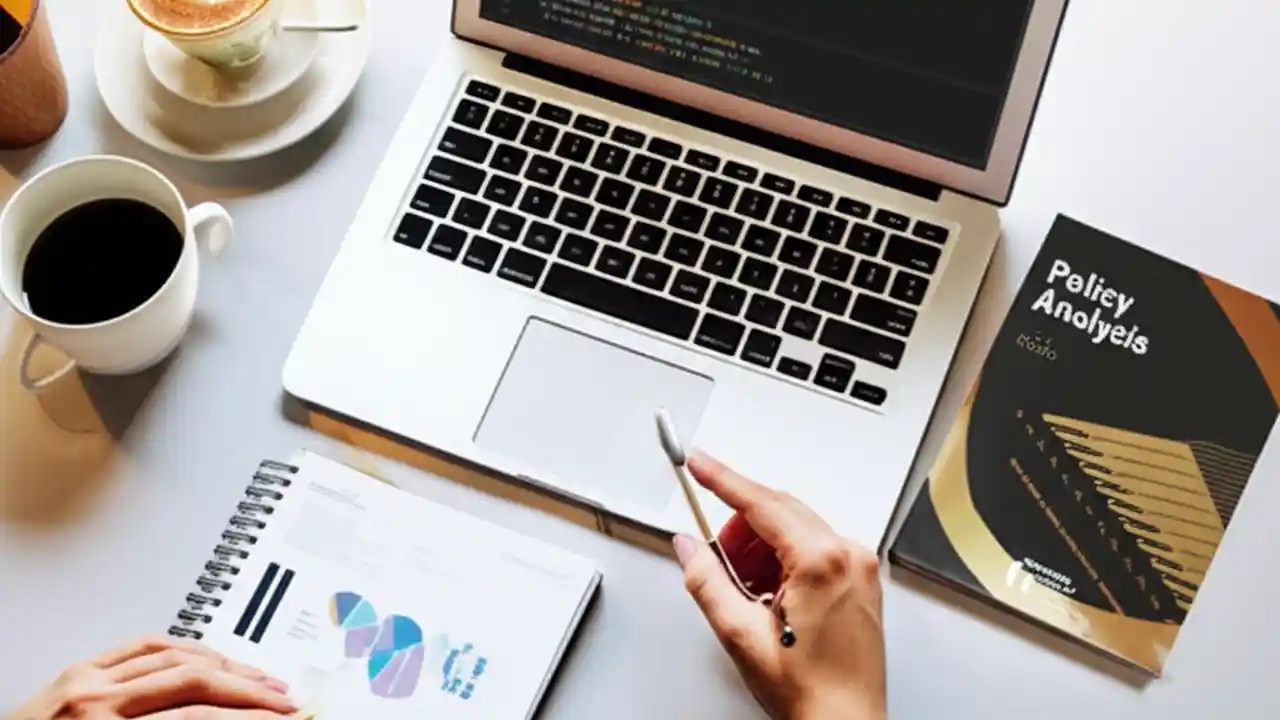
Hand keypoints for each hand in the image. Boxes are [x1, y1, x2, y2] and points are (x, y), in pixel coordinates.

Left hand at [12, 636, 298, 718]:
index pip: (201, 717)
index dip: (250, 717)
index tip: (281, 719)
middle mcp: (96, 702)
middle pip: (196, 680)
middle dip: (250, 690)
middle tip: (285, 701)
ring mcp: (85, 680)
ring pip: (176, 655)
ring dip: (227, 665)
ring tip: (260, 678)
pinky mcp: (78, 670)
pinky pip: (143, 645)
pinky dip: (185, 648)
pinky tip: (210, 656)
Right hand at [673, 453, 886, 719]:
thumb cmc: (810, 691)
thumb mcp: (740, 634)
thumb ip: (707, 581)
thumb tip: (689, 547)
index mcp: (821, 561)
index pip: (762, 502)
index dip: (723, 480)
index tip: (700, 463)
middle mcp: (848, 555)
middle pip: (780, 512)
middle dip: (740, 530)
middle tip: (715, 557)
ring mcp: (860, 567)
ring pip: (796, 530)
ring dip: (762, 549)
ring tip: (746, 594)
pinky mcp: (862, 581)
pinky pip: (815, 550)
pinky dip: (784, 563)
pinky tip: (770, 598)